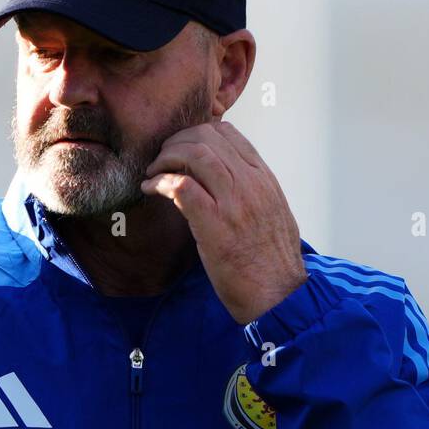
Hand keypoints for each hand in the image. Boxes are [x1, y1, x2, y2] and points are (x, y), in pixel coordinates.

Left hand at [140, 120, 306, 325]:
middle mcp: (250, 184)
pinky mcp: (215, 225)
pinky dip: (160, 182)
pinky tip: (150, 188)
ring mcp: (233, 203)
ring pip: (193, 155)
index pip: (227, 133)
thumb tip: (230, 183)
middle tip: (161, 159)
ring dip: (165, 158)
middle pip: (206, 137)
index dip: (196, 134)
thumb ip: (253, 192)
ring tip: (152, 172)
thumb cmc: (273, 262)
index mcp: (263, 179)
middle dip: (175, 142)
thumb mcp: (273, 214)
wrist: (279, 294)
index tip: (181, 149)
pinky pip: (181, 186)